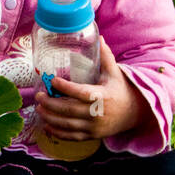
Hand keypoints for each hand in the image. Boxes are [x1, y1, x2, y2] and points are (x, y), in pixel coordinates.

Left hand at [34, 37, 154, 141]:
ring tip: (39, 109)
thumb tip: (99, 37)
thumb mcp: (114, 73)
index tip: (52, 80)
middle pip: (69, 110)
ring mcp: (94, 127)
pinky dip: (57, 133)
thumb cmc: (120, 90)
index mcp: (102, 96)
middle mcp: (98, 113)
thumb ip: (105, 57)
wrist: (135, 114)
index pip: (81, 92)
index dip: (65, 87)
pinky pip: (71, 136)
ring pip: (67, 124)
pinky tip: (46, 125)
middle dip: (50, 103)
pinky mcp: (92, 136)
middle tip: (39, 96)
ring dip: (50, 117)